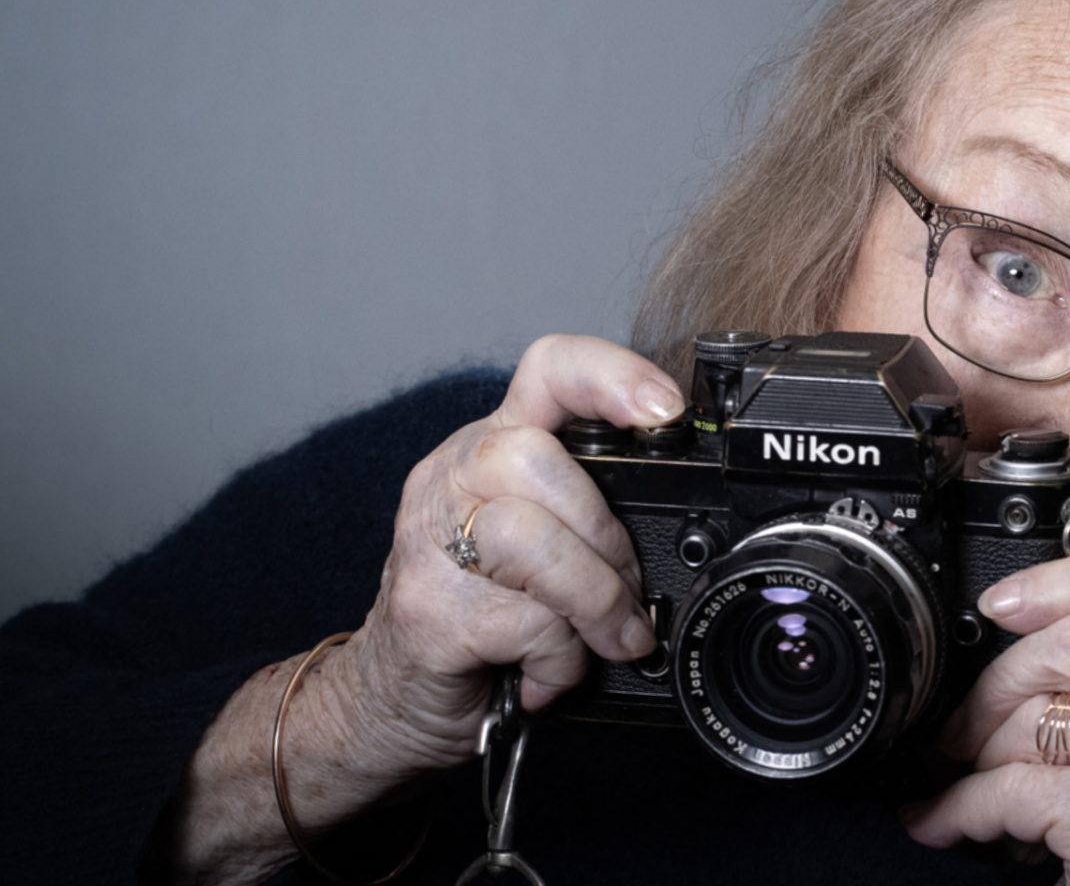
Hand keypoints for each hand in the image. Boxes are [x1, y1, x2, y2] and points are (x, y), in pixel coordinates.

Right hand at [152, 335, 677, 884]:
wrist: (388, 698)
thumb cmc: (478, 615)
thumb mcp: (537, 548)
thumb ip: (588, 520)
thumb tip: (681, 540)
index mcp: (492, 447)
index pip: (548, 370)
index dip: (611, 375)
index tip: (665, 411)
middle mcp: (452, 478)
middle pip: (538, 460)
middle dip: (605, 535)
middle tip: (628, 595)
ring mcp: (428, 542)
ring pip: (530, 538)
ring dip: (593, 600)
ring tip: (608, 640)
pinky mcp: (426, 611)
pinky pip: (524, 622)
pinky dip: (561, 659)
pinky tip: (547, 676)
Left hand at [903, 554, 1069, 885]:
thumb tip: (1034, 634)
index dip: (1062, 583)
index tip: (1001, 603)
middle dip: (997, 683)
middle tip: (964, 725)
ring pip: (1035, 718)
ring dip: (976, 755)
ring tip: (964, 779)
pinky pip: (1009, 788)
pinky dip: (959, 808)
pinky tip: (944, 820)